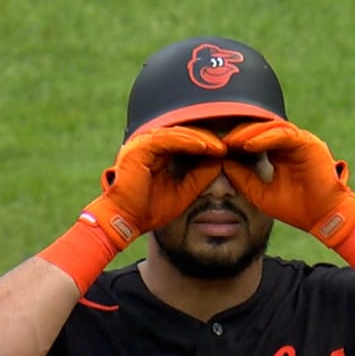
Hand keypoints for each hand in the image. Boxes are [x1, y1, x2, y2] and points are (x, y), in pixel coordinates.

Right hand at [81, 126, 226, 248]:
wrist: (126, 221)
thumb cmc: (150, 210)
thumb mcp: (183, 192)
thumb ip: (199, 177)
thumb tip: (219, 163)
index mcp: (155, 154)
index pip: (185, 142)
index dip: (207, 145)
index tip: (227, 153)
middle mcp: (148, 145)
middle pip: (183, 134)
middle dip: (207, 140)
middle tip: (228, 147)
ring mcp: (142, 144)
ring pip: (178, 134)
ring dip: (201, 139)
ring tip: (220, 147)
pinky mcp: (140, 148)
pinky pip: (169, 140)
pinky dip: (188, 142)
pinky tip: (205, 147)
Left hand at [221, 120, 354, 247]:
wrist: (323, 218)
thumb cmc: (295, 208)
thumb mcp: (259, 193)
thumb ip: (242, 177)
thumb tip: (223, 164)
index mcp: (280, 153)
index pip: (254, 139)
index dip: (235, 143)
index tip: (215, 149)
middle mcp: (290, 143)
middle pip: (260, 130)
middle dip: (238, 134)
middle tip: (218, 142)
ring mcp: (300, 141)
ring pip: (270, 129)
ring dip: (248, 134)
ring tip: (230, 142)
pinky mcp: (308, 143)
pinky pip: (282, 135)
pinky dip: (264, 139)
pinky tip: (247, 146)